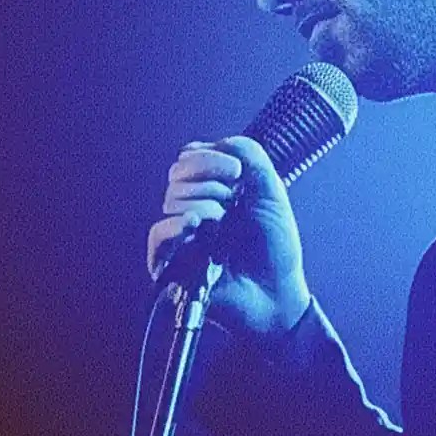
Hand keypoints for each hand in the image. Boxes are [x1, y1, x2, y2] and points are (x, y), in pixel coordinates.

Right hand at [147, 136, 311, 339]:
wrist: (278, 294)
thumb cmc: (275, 249)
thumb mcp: (272, 192)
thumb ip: (251, 156)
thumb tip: (222, 142)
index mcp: (214, 190)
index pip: (190, 157)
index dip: (209, 157)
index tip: (237, 173)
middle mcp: (194, 209)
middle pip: (177, 174)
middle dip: (209, 181)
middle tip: (233, 202)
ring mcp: (182, 235)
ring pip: (172, 200)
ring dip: (205, 206)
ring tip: (224, 225)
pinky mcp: (171, 263)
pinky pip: (158, 234)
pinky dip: (174, 226)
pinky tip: (194, 227)